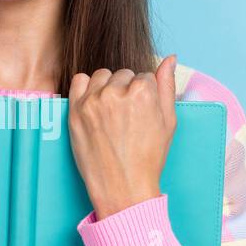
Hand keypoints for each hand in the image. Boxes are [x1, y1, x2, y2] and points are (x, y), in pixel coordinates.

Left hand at [68, 54, 176, 219]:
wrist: (122, 187)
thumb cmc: (148, 157)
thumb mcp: (168, 122)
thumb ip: (167, 86)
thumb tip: (170, 58)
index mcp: (143, 92)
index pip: (144, 76)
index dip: (145, 95)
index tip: (141, 113)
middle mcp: (117, 92)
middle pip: (123, 74)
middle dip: (127, 90)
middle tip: (126, 117)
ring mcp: (93, 100)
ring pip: (102, 76)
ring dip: (107, 87)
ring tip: (111, 112)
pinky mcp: (75, 110)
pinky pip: (79, 81)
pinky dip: (86, 88)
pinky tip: (95, 105)